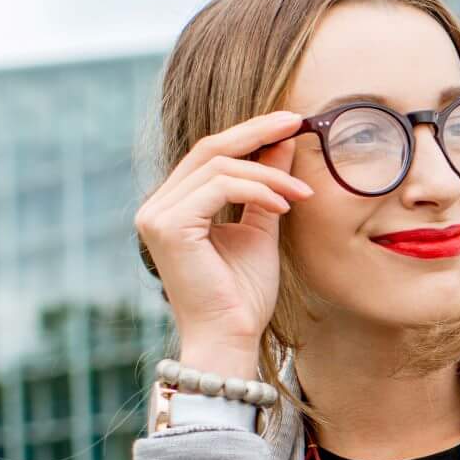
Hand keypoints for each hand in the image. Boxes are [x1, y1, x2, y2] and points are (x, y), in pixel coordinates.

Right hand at [133, 111, 315, 371]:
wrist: (231, 337)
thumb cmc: (242, 294)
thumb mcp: (260, 229)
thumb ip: (266, 187)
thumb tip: (282, 142)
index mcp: (174, 205)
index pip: (210, 153)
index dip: (250, 132)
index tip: (292, 121)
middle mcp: (157, 205)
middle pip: (209, 149)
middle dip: (257, 132)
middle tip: (298, 124)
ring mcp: (157, 215)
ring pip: (219, 167)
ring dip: (269, 174)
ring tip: (303, 193)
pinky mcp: (168, 226)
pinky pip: (219, 188)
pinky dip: (258, 189)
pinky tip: (284, 204)